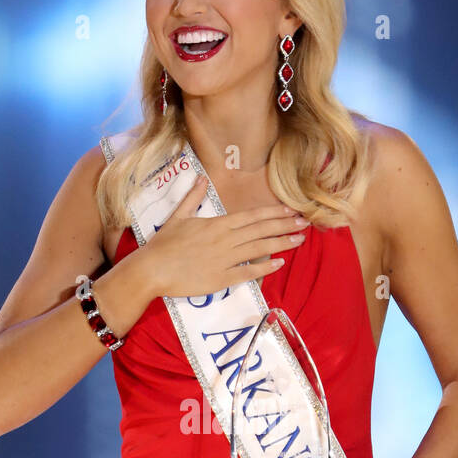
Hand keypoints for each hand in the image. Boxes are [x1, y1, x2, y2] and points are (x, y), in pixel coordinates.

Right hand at [142, 172, 309, 298]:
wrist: (152, 269)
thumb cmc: (163, 244)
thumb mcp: (178, 216)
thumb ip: (193, 198)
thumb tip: (202, 179)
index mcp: (217, 224)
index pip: (251, 216)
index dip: (273, 212)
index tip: (290, 210)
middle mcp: (225, 239)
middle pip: (261, 230)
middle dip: (284, 225)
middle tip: (305, 223)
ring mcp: (225, 259)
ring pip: (259, 248)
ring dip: (281, 243)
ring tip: (299, 240)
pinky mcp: (221, 278)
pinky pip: (248, 272)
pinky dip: (265, 267)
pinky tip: (279, 263)